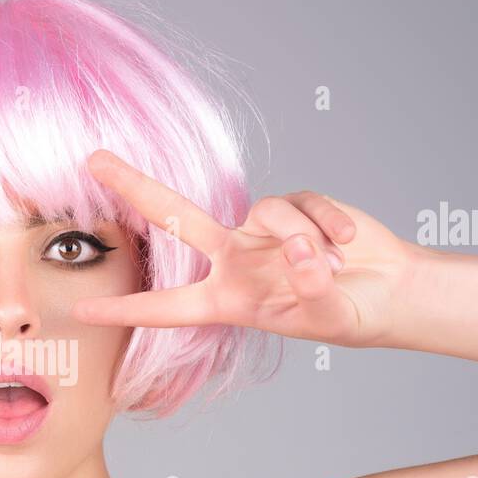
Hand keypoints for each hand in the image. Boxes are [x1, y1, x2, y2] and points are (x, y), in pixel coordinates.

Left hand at [72, 150, 421, 346]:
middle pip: (177, 218)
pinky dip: (330, 224)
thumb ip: (311, 290)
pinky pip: (304, 203)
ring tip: (337, 266)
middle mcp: (235, 261)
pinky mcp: (296, 206)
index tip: (84, 308)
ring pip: (269, 214)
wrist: (393, 291)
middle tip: (92, 159)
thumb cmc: (351, 315)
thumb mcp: (328, 318)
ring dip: (307, 239)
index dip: (126, 309)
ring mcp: (263, 231)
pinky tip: (350, 243)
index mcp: (228, 300)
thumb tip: (299, 253)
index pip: (167, 307)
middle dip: (136, 187)